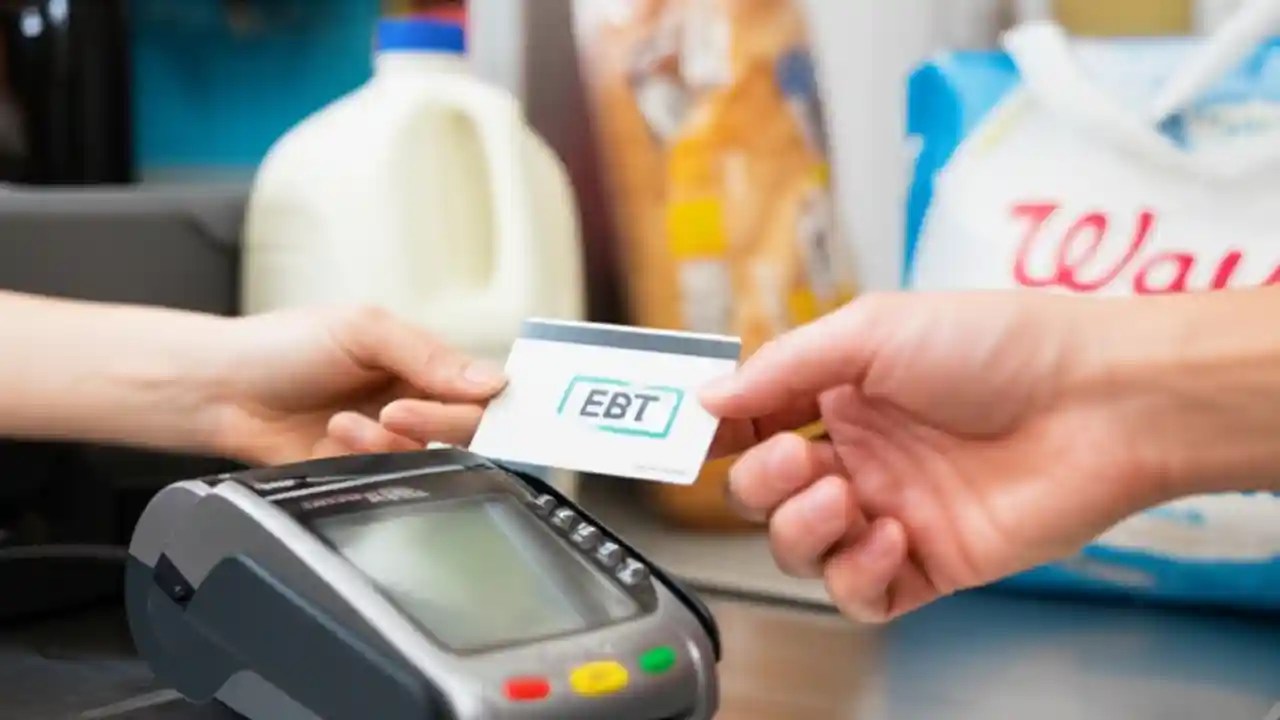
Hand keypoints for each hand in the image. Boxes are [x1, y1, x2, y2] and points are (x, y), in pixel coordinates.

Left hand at [207, 306, 505, 464]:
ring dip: (393, 441)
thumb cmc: (284, 346)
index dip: (492, 398)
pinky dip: (369, 457)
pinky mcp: (367, 471)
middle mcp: (417, 400)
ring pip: (433, 456)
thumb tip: (493, 382)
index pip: (484, 386)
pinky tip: (336, 436)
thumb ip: (429, 356)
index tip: (484, 404)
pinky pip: (395, 477)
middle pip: (469, 427)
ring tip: (347, 422)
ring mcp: (393, 438)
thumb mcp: (363, 330)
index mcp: (424, 361)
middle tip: (397, 411)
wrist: (221, 390)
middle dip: (438, 422)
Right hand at [700, 291, 1174, 622]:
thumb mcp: (870, 331)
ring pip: (800, 550)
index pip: (753, 425)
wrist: (1098, 402)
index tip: (690, 436)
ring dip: (802, 530)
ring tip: (845, 497)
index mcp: (839, 396)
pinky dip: (855, 573)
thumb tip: (706, 398)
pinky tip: (888, 534)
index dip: (718, 434)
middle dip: (762, 485)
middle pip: (763, 496)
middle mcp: (859, 456)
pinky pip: (858, 594)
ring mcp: (890, 511)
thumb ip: (781, 369)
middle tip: (799, 462)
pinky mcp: (928, 562)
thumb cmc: (996, 346)